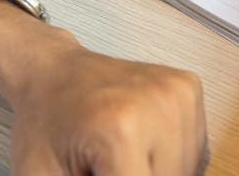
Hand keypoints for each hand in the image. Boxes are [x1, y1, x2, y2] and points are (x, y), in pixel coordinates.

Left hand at [8, 46, 206, 175]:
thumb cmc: (44, 126)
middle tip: (102, 169)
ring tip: (118, 161)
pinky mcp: (189, 88)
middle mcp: (158, 104)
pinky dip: (168, 161)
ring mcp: (178, 93)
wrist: (53, 72)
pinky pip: (193, 151)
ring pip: (185, 175)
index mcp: (119, 128)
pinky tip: (139, 146)